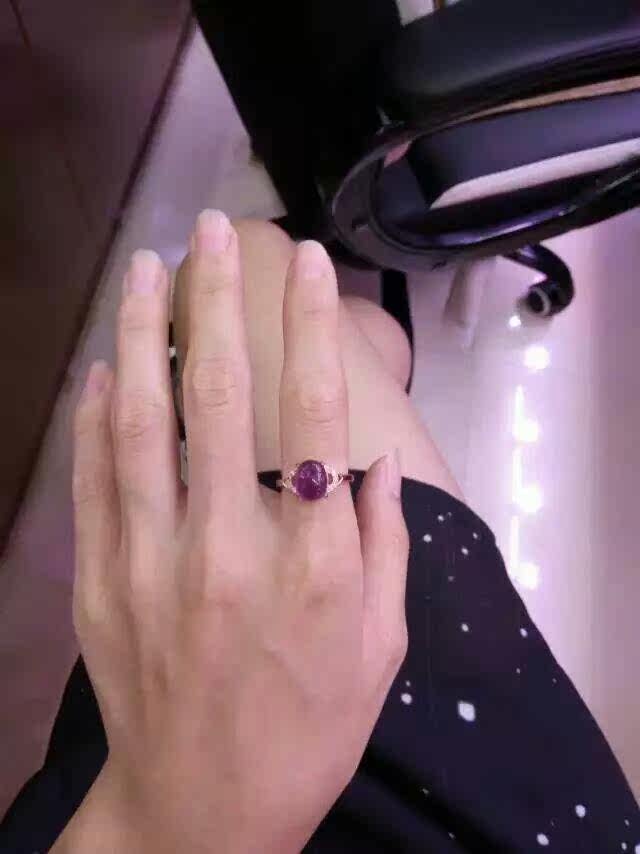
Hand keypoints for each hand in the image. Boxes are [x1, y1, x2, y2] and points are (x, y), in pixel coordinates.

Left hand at [63, 212, 408, 852]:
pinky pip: (93, 480)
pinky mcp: (98, 585)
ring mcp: (150, 565)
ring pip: (138, 422)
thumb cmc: (308, 726)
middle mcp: (227, 551)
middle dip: (216, 298)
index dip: (309, 326)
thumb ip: (382, 545)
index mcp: (311, 566)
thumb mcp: (380, 647)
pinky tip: (107, 364)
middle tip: (217, 228)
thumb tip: (371, 460)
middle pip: (215, 396)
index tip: (308, 263)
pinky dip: (98, 414)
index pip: (315, 415)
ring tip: (149, 266)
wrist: (202, 810)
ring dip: (142, 332)